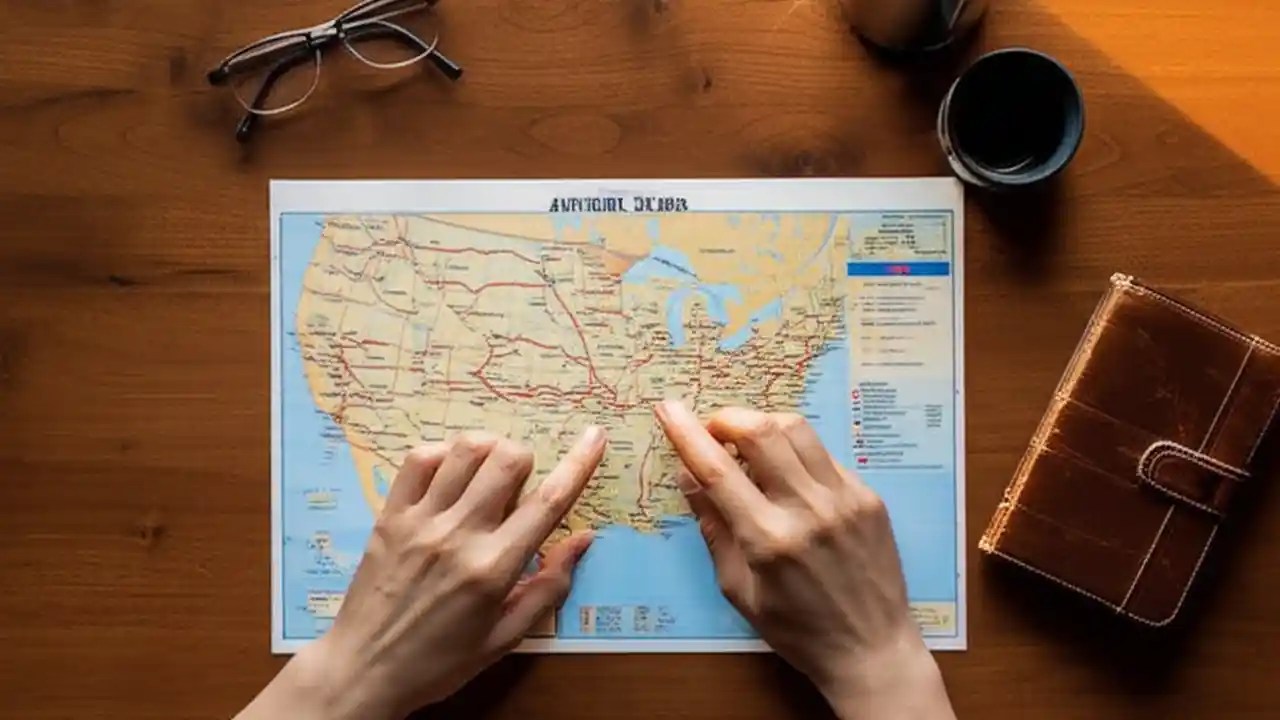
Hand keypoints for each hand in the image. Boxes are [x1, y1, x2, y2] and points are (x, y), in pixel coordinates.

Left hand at [236, 428, 606, 719]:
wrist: (363, 671)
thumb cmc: (440, 662)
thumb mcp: (505, 637)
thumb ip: (548, 587)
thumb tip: (583, 539)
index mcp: (494, 569)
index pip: (548, 502)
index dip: (579, 463)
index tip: (595, 436)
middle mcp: (458, 536)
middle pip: (506, 460)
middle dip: (526, 459)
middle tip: (519, 485)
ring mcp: (420, 521)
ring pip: (464, 450)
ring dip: (488, 450)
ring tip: (487, 473)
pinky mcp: (390, 515)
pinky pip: (418, 459)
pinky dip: (443, 454)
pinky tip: (450, 474)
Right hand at [654, 402, 954, 719]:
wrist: (872, 649)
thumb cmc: (796, 630)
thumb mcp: (739, 590)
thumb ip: (714, 527)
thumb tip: (688, 475)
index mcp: (769, 539)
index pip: (718, 469)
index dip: (687, 433)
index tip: (668, 408)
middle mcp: (809, 510)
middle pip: (762, 431)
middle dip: (727, 418)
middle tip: (713, 431)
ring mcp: (845, 498)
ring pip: (797, 429)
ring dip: (763, 425)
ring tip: (748, 445)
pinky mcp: (868, 496)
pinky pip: (823, 454)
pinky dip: (795, 451)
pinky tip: (787, 474)